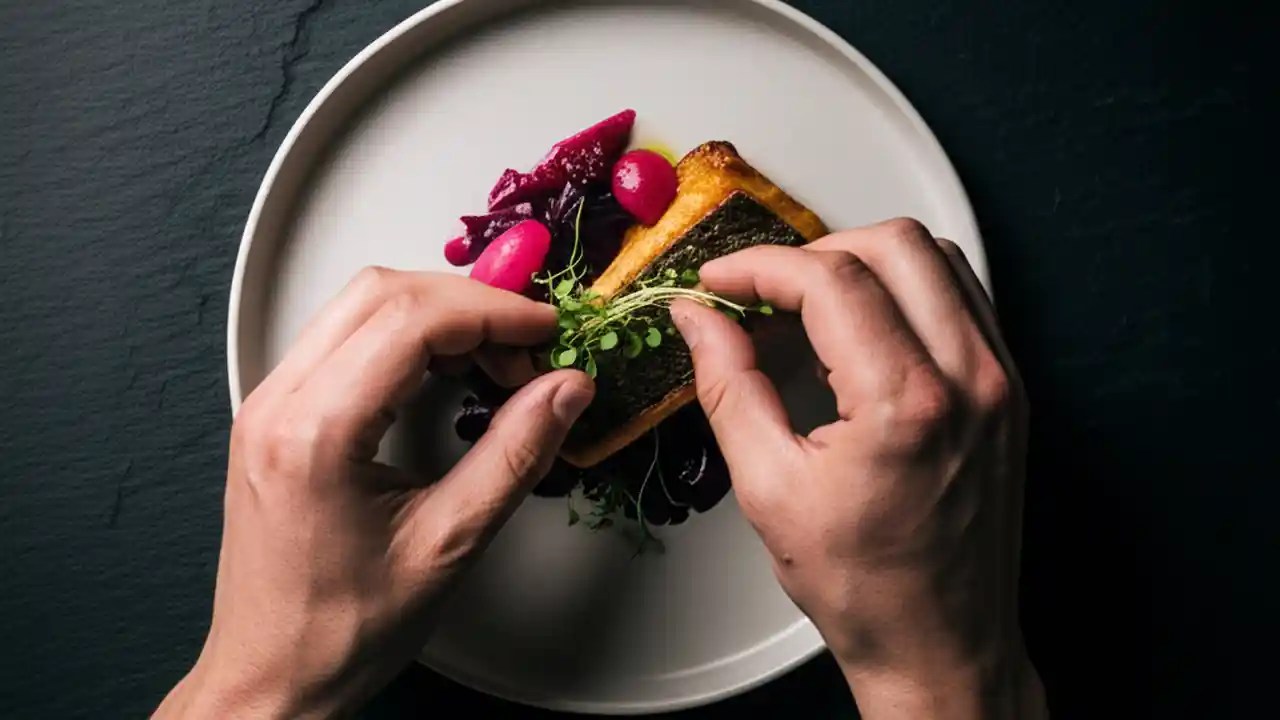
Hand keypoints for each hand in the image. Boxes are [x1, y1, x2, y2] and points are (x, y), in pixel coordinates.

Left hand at [155, 269, 593, 718]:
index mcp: (314, 433)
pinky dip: (407, 337)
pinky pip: (344, 337)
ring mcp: (268, 403)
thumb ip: (513, 455)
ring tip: (497, 363)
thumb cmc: (343, 630)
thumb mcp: (447, 544)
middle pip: (383, 293)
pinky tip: (449, 372)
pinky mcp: (276, 414)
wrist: (271, 678)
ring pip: (361, 305)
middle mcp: (278, 403)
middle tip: (529, 350)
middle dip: (471, 306)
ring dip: (439, 315)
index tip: (548, 332)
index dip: (494, 313)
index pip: (412, 321)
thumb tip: (566, 389)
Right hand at [671, 219, 1045, 718]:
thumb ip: (729, 386)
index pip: (829, 281)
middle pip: (893, 244)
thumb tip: (698, 320)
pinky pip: (963, 297)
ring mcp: (1000, 381)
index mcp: (906, 404)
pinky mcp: (1010, 390)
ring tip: (811, 302)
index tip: (719, 282)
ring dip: (865, 261)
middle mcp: (970, 379)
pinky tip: (864, 325)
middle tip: (765, 290)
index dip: (759, 266)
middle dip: (815, 251)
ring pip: (937, 257)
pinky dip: (907, 288)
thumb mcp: (768, 488)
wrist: (942, 644)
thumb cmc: (864, 587)